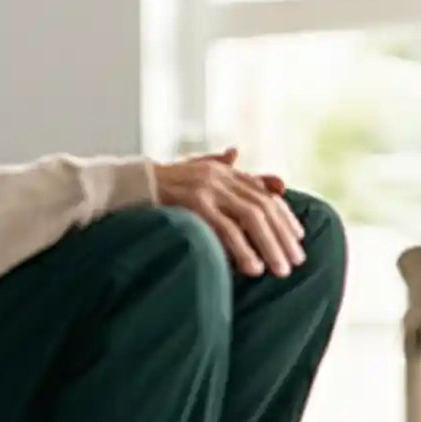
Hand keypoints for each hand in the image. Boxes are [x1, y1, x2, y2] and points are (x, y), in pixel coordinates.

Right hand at [155, 147, 304, 276]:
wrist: (122, 186)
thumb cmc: (156, 187)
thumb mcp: (190, 171)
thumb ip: (217, 165)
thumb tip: (236, 150)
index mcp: (222, 170)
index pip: (263, 193)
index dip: (284, 214)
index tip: (298, 237)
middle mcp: (219, 176)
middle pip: (263, 206)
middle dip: (283, 236)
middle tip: (296, 261)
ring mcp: (207, 188)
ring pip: (251, 217)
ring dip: (270, 245)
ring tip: (280, 271)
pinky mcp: (193, 203)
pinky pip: (226, 229)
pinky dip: (242, 249)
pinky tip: (253, 268)